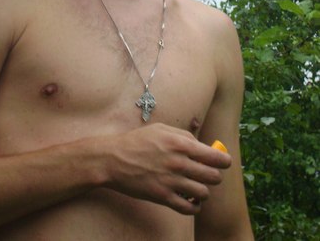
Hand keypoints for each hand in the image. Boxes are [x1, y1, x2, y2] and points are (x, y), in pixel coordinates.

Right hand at [104, 124, 230, 213]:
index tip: (223, 162)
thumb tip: (203, 146)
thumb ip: (184, 136)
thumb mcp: (161, 129)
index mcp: (181, 144)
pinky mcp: (163, 197)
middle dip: (214, 176)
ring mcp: (171, 182)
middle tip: (208, 174)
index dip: (224, 161)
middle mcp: (179, 163)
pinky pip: (189, 209)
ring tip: (196, 187)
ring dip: (203, 191)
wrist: (113, 159)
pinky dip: (194, 207)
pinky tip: (190, 200)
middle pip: (213, 177)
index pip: (216, 157)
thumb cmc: (137, 141)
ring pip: (203, 194)